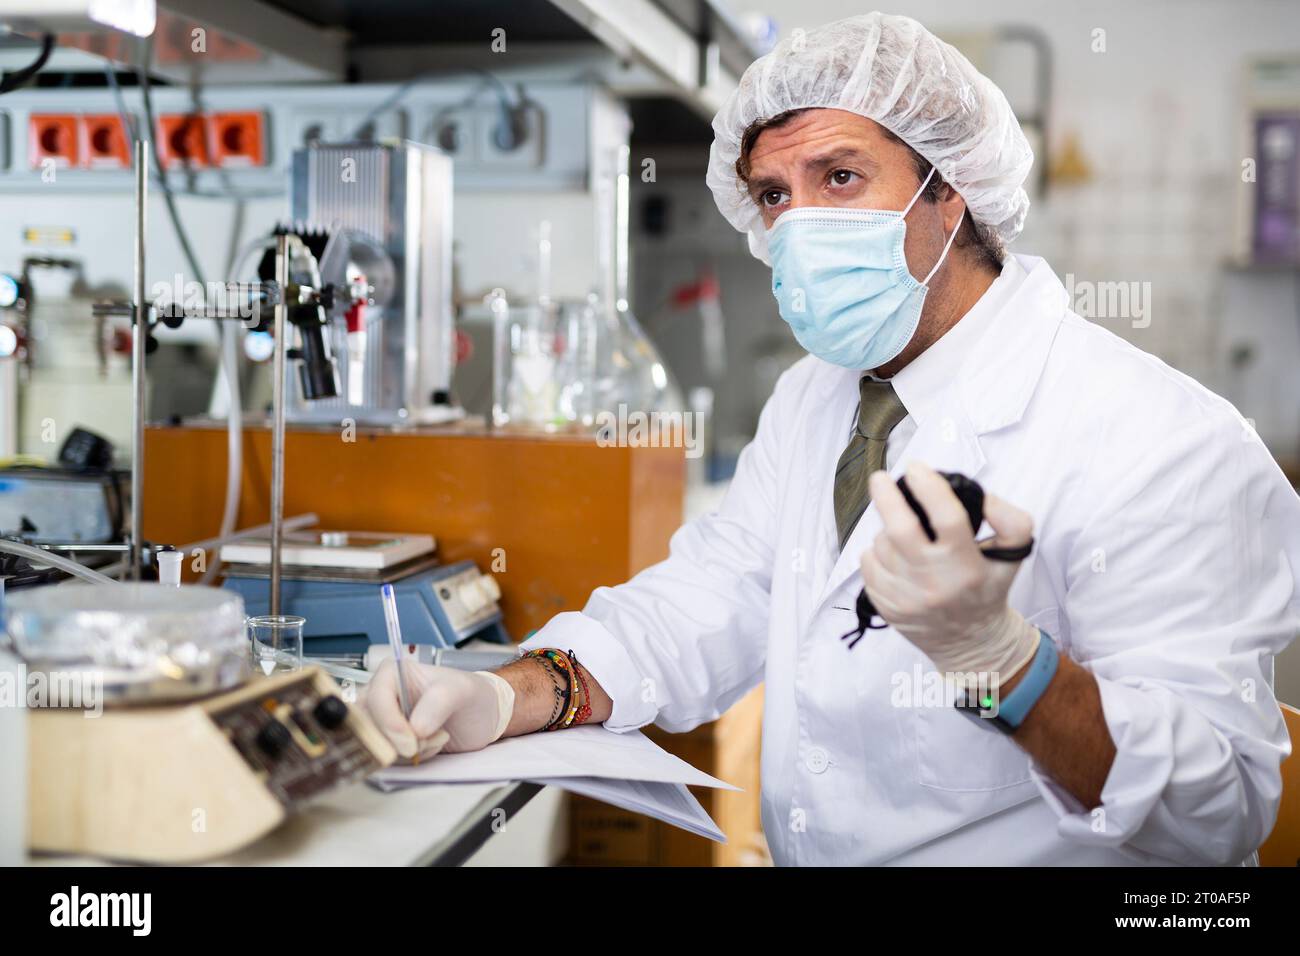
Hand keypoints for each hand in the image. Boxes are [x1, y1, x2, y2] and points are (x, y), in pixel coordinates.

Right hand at [362, 660, 514, 760]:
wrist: (483, 715)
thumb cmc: (471, 695)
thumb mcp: (460, 690)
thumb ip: (437, 703)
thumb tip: (414, 728)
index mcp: (391, 674)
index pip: (376, 700)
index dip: (390, 723)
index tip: (412, 742)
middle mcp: (380, 696)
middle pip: (368, 726)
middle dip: (398, 741)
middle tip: (429, 739)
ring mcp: (382, 721)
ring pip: (376, 746)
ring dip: (408, 752)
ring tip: (438, 738)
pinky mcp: (389, 742)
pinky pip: (386, 758)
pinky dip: (410, 760)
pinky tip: (432, 746)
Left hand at [859, 461, 1038, 677]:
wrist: (970, 642)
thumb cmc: (987, 589)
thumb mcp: (1012, 556)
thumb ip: (1010, 520)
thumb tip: (983, 496)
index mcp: (967, 567)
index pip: (947, 518)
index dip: (929, 488)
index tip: (917, 468)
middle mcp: (935, 583)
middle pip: (900, 530)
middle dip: (886, 497)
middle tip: (880, 478)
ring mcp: (907, 597)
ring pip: (882, 545)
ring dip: (888, 530)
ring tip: (905, 535)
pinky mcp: (887, 606)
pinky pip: (869, 564)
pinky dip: (877, 552)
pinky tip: (895, 556)